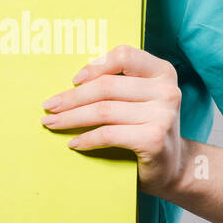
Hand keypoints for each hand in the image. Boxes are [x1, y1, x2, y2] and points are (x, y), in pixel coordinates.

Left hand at [40, 44, 184, 197]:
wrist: (172, 166)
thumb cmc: (148, 128)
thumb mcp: (140, 99)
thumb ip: (120, 83)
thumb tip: (76, 78)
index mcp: (163, 72)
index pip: (124, 56)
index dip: (95, 66)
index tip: (74, 80)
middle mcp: (167, 90)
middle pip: (107, 86)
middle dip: (72, 98)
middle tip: (49, 107)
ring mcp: (163, 115)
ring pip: (103, 111)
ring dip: (71, 118)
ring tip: (53, 123)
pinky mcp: (154, 139)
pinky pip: (108, 134)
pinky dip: (86, 138)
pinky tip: (74, 142)